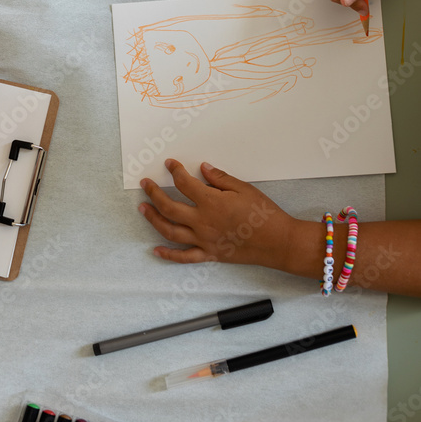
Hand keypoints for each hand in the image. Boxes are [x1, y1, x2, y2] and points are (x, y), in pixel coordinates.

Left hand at [139, 159, 293, 268]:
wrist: (278, 242)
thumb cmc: (264, 214)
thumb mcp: (243, 188)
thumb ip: (219, 178)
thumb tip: (202, 169)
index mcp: (211, 202)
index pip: (184, 183)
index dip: (174, 171)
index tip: (169, 164)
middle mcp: (203, 222)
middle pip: (169, 207)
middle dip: (153, 193)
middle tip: (145, 184)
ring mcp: (204, 240)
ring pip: (170, 230)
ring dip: (153, 219)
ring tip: (143, 208)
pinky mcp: (210, 255)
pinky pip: (184, 257)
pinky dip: (168, 255)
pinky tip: (156, 250)